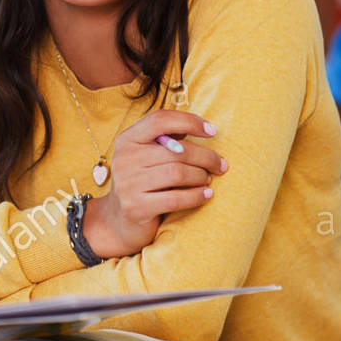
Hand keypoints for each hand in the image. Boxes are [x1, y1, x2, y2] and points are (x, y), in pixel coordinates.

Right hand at [82, 110, 226, 258]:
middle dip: (206, 157)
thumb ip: (167, 140)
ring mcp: (128, 184)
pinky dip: (197, 196)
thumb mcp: (146, 156)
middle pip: (176, 151)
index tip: (212, 131)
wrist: (120, 220)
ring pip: (178, 174)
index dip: (189, 121)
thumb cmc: (142, 182)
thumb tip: (201, 126)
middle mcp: (124, 159)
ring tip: (208, 180)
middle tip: (220, 165)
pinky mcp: (136, 208)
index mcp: (127, 140)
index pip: (160, 120)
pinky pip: (176, 199)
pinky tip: (206, 194)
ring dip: (201, 176)